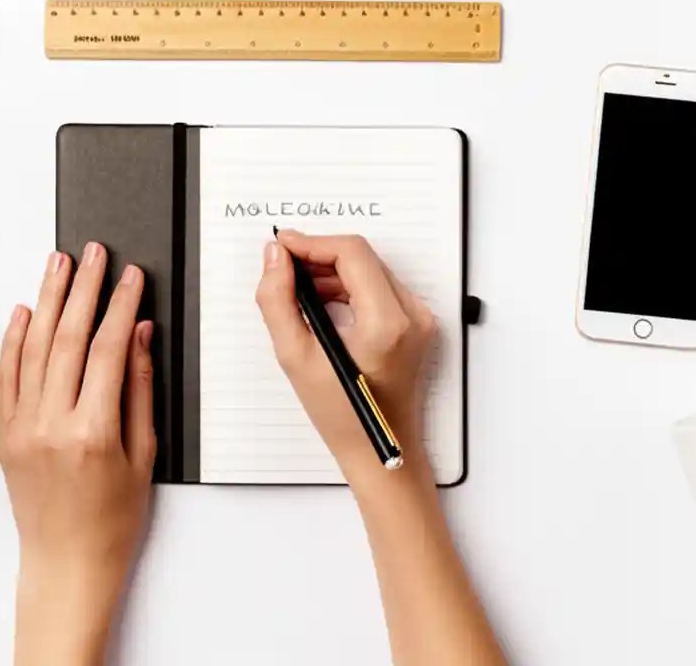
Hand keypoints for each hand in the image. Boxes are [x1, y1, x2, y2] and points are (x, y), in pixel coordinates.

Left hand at [0, 243, 155, 663]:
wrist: (68, 562)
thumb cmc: (113, 519)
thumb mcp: (143, 454)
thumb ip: (140, 390)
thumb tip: (139, 335)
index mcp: (93, 431)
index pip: (108, 349)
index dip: (121, 305)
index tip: (131, 277)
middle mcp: (51, 424)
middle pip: (67, 338)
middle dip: (84, 289)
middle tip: (94, 253)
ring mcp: (22, 428)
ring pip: (32, 349)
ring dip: (48, 300)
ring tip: (59, 265)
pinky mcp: (5, 434)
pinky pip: (6, 376)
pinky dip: (14, 340)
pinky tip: (26, 310)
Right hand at [255, 230, 436, 483]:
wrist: (380, 452)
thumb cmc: (342, 417)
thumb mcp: (296, 357)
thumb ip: (279, 301)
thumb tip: (276, 258)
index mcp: (386, 322)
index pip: (351, 254)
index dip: (312, 243)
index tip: (283, 247)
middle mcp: (411, 315)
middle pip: (362, 258)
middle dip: (319, 255)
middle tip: (283, 267)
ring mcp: (419, 319)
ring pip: (371, 270)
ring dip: (333, 270)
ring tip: (298, 287)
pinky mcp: (416, 324)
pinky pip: (380, 287)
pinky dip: (349, 285)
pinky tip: (323, 300)